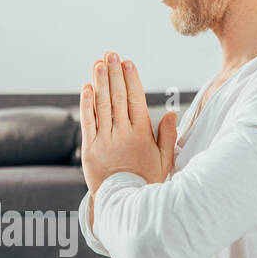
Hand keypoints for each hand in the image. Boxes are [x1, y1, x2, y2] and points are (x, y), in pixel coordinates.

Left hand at [79, 53, 177, 204]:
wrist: (123, 202)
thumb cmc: (145, 180)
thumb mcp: (164, 160)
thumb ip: (166, 136)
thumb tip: (170, 113)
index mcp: (141, 135)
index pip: (135, 100)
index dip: (131, 79)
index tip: (127, 63)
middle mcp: (123, 134)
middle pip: (118, 98)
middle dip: (114, 74)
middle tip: (110, 54)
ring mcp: (105, 141)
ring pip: (102, 106)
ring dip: (100, 82)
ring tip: (98, 63)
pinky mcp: (89, 149)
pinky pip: (87, 122)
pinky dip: (86, 104)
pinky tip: (86, 88)